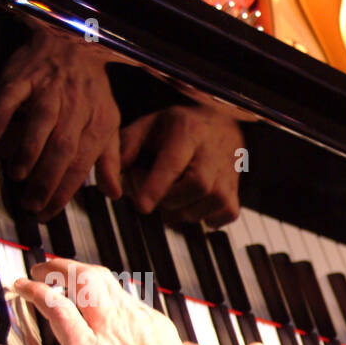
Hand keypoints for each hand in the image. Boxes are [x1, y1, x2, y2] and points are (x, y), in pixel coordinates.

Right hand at [0, 32, 120, 219]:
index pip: (81, 164)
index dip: (65, 192)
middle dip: (46, 180)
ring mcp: (49, 91)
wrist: (74, 43)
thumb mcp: (109, 123)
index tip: (49, 212)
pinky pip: (11, 97)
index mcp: (97, 124)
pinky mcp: (25, 77)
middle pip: (61, 150)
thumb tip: (114, 194)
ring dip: (28, 152)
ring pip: (39, 125)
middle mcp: (75, 109)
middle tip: (31, 203)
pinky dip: (0, 116)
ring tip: (17, 176)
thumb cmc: (91, 90)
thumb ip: (109, 160)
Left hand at [12, 258, 202, 344]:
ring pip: (81, 281)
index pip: (124, 299)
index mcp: (156, 328)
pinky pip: (56, 307)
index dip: (102, 295)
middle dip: (76, 268)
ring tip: (40, 270)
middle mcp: (132, 321)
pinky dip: (36, 291)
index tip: (90, 298)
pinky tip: (23, 287)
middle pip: (102, 279)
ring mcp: (108, 331)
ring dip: (55, 271)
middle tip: (59, 268)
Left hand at [120, 105, 243, 224]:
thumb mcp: (149, 126)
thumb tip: (110, 176)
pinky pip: (218, 219)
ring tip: (173, 195)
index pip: (174, 163)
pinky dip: (202, 218)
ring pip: (205, 208)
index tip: (142, 204)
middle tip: (154, 194)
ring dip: (181, 210)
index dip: (157, 186)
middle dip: (168, 198)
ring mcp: (228, 177)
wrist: (222, 125)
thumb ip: (126, 148)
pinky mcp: (235, 196)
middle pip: (195, 187)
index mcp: (187, 132)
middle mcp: (212, 154)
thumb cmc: (181, 128)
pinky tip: (193, 202)